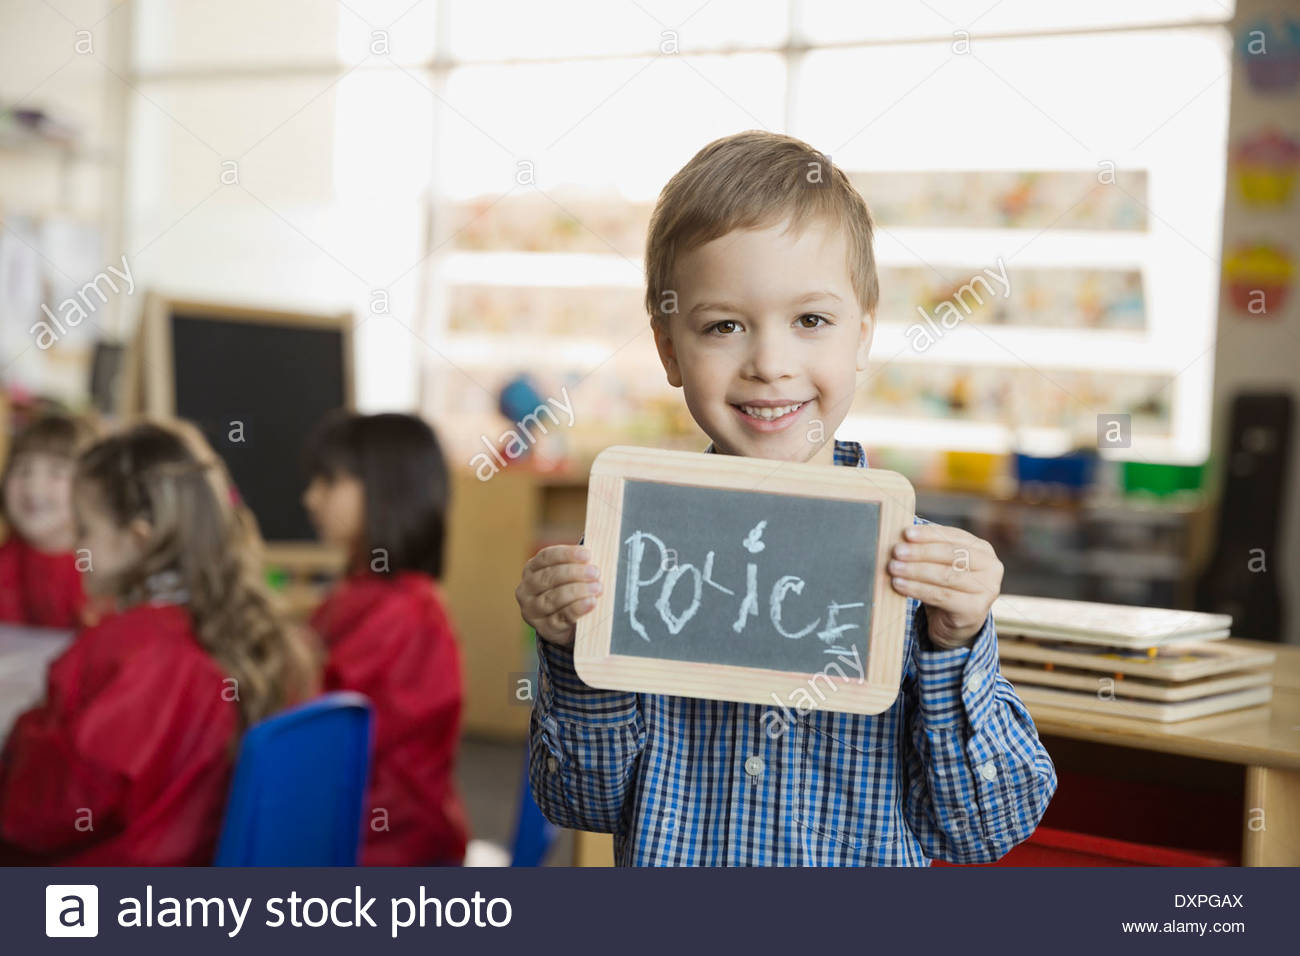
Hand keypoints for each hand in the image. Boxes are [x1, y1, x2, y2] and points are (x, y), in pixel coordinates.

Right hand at [515, 545, 602, 646]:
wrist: (564, 624)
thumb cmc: (568, 591)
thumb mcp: (567, 576)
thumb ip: (578, 564)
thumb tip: (597, 553)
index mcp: (531, 569)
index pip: (546, 557)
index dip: (567, 554)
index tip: (587, 554)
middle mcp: (526, 590)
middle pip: (549, 577)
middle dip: (574, 573)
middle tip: (595, 572)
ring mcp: (533, 611)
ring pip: (553, 598)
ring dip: (577, 591)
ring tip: (597, 588)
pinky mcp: (545, 628)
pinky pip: (561, 617)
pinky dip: (577, 609)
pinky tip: (590, 603)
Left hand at [888, 524, 1002, 648]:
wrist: (955, 624)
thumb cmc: (945, 587)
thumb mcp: (940, 565)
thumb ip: (928, 549)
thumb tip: (901, 537)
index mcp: (983, 550)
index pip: (954, 536)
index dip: (929, 534)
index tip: (906, 533)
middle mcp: (991, 568)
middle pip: (952, 555)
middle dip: (920, 552)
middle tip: (896, 551)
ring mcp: (987, 590)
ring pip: (946, 576)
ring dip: (916, 571)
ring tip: (894, 568)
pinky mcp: (975, 609)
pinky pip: (941, 596)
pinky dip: (917, 589)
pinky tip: (899, 585)